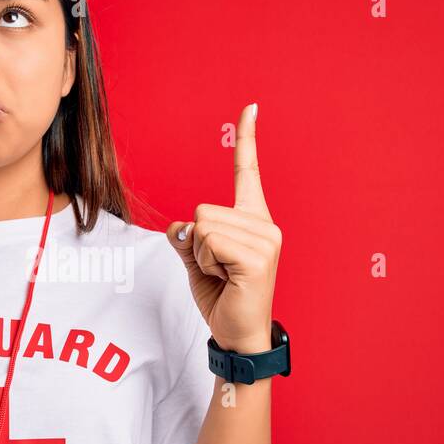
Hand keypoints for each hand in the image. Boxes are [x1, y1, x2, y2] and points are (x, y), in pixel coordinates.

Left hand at [166, 102, 280, 353]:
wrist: (238, 336)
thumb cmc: (223, 300)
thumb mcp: (198, 263)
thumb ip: (188, 239)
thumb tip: (178, 226)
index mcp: (254, 221)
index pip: (247, 173)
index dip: (247, 140)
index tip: (251, 107)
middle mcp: (265, 225)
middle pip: (203, 209)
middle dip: (197, 243)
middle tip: (218, 270)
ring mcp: (265, 240)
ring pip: (203, 226)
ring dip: (201, 255)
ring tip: (223, 276)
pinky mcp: (258, 257)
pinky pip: (209, 242)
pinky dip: (206, 263)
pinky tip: (225, 280)